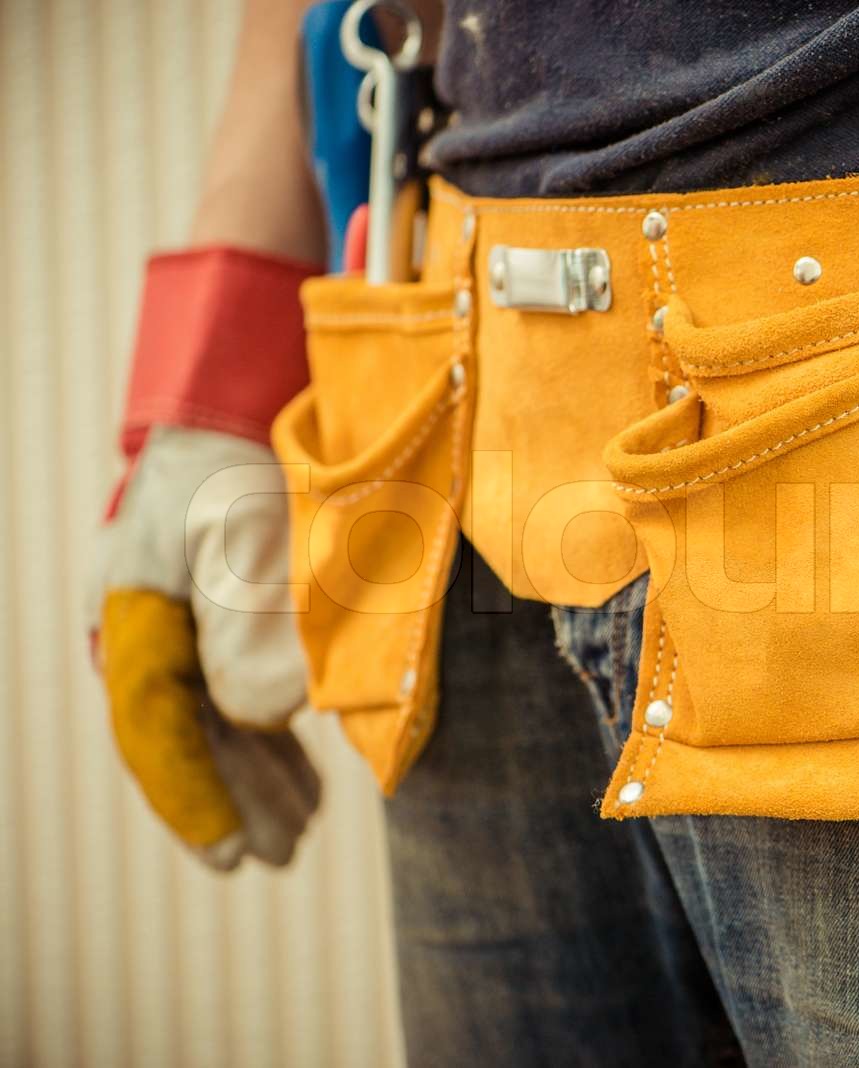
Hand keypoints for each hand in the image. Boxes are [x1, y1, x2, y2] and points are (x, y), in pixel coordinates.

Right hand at [96, 427, 317, 869]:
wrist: (248, 391)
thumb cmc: (246, 451)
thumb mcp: (244, 527)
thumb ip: (247, 620)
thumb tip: (259, 714)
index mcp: (134, 608)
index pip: (155, 728)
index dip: (193, 794)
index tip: (231, 851)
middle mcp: (144, 622)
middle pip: (184, 733)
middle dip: (230, 798)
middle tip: (275, 856)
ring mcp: (177, 616)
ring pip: (210, 718)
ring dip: (250, 774)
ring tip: (296, 828)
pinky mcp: (217, 610)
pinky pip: (231, 689)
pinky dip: (265, 735)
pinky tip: (298, 769)